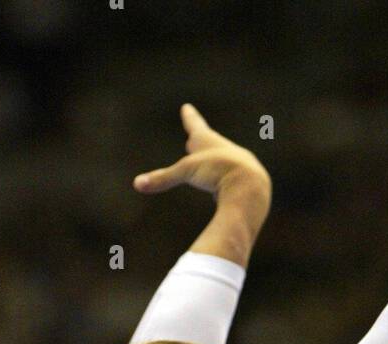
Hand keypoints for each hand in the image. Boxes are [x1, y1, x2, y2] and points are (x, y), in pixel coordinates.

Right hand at [133, 103, 270, 209]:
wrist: (251, 187)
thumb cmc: (219, 173)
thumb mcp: (187, 173)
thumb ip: (163, 179)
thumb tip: (136, 185)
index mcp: (210, 142)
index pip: (196, 126)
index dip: (190, 119)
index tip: (187, 108)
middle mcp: (225, 150)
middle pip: (209, 144)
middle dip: (200, 143)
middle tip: (194, 138)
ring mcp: (237, 167)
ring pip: (222, 164)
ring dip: (213, 165)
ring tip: (210, 168)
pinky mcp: (245, 185)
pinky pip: (231, 183)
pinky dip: (225, 184)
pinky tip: (226, 191)